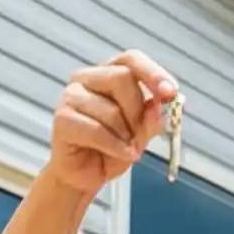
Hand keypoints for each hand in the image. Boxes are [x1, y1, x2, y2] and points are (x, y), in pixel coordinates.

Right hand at [48, 49, 178, 194]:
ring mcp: (71, 97)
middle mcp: (86, 78)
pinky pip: (97, 131)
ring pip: (111, 110)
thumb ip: (151, 117)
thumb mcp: (142, 132)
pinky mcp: (62, 120)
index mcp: (109, 74)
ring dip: (127, 135)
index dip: (152, 72)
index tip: (170, 92)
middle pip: (122, 78)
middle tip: (139, 135)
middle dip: (138, 111)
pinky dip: (116, 146)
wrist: (88, 174)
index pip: (131, 58)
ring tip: (128, 149)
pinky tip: (123, 155)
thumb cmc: (115, 147)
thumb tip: (158, 105)